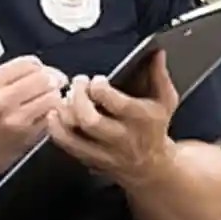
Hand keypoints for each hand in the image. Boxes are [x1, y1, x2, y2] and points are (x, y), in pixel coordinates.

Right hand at [0, 55, 67, 178]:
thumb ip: (3, 77)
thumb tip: (36, 70)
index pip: (28, 63)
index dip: (40, 66)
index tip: (44, 71)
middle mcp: (1, 100)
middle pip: (44, 79)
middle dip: (53, 80)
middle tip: (55, 83)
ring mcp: (15, 120)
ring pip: (52, 98)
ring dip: (54, 97)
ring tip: (47, 101)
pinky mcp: (26, 137)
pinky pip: (50, 118)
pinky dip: (51, 115)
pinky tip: (42, 116)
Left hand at [46, 50, 180, 188]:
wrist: (152, 166)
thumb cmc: (155, 128)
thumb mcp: (165, 101)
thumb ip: (159, 75)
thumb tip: (157, 52)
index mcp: (140, 119)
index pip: (116, 104)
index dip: (100, 88)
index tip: (97, 79)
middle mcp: (121, 138)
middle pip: (90, 120)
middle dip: (78, 97)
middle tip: (77, 83)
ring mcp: (104, 151)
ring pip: (74, 134)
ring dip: (62, 112)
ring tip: (63, 97)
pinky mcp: (90, 159)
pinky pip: (67, 146)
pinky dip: (55, 129)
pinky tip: (54, 114)